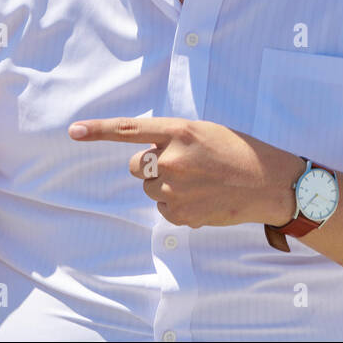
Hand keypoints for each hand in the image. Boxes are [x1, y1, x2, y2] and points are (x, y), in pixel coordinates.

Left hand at [68, 116, 303, 227]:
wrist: (268, 183)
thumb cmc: (237, 152)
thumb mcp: (203, 133)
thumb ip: (172, 139)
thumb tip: (147, 156)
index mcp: (179, 131)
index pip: (129, 129)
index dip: (98, 130)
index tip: (73, 131)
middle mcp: (172, 159)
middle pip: (135, 166)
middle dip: (150, 166)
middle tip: (182, 165)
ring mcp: (175, 189)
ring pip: (149, 188)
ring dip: (165, 186)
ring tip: (199, 182)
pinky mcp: (180, 213)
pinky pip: (163, 208)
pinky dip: (177, 205)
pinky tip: (202, 198)